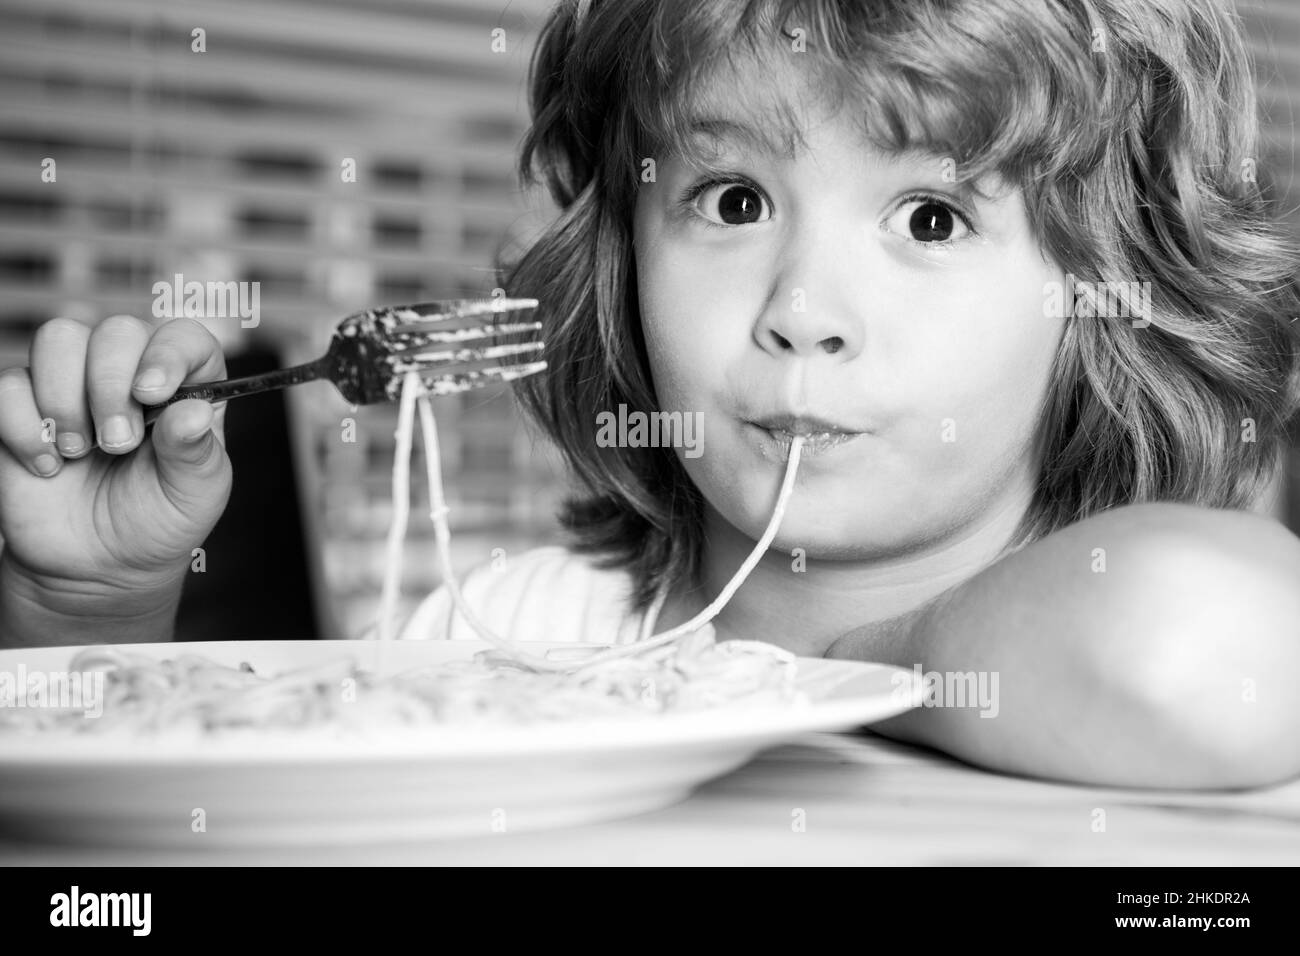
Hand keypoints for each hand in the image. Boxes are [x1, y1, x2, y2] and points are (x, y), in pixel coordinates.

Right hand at [0, 314, 232, 615]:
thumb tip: (194, 411)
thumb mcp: (194, 493)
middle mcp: (129, 373)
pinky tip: (48, 466)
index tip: (152, 393)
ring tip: (80, 452)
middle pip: (115, 332)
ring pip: (57, 339)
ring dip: (66, 398)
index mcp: (184, 386)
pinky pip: (7, 385)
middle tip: (117, 444)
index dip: (168, 354)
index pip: (183, 337)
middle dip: (111, 385)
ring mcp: (72, 383)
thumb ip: (196, 451)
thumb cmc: (158, 519)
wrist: (99, 565)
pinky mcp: (21, 405)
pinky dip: (24, 426)